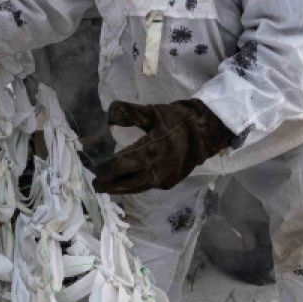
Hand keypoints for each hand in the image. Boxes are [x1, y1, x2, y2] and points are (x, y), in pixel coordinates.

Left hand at [91, 98, 236, 193]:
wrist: (206, 132)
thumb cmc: (177, 119)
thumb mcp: (152, 112)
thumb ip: (129, 113)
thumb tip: (108, 118)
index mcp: (150, 150)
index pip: (121, 165)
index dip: (106, 169)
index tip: (96, 169)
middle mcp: (156, 169)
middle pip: (126, 183)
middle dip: (109, 185)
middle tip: (96, 185)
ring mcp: (164, 178)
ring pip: (137, 188)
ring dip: (121, 189)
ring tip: (107, 188)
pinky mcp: (170, 182)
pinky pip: (148, 186)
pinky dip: (135, 187)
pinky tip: (127, 183)